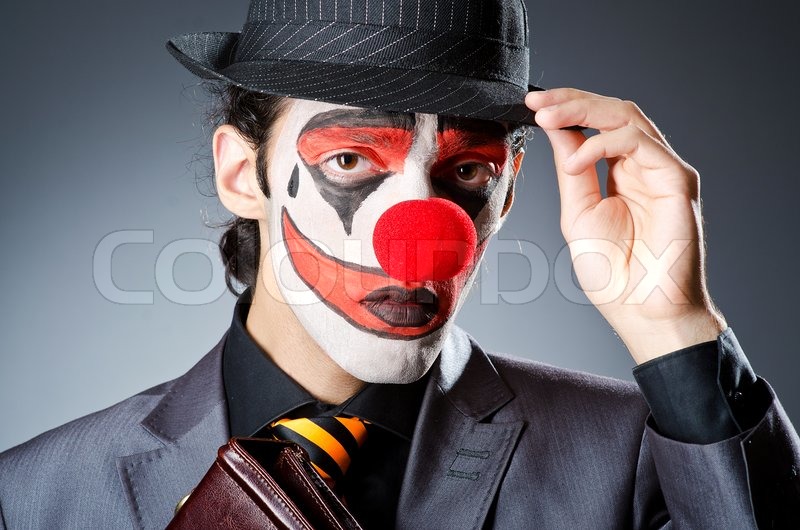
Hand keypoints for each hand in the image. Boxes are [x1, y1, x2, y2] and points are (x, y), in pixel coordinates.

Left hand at [525, 88, 725, 363]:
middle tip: (538, 102)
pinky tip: (576, 160)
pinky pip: (640, 144)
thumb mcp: (578, 214)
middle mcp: (644, 166)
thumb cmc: (614, 275)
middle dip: (571, 101)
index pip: (595, 126)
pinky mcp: (677, 181)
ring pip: (627, 117)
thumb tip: (557, 131)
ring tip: (548, 118)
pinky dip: (602, 144)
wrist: (641, 312)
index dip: (566, 109)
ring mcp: (662, 171)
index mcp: (621, 173)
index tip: (532, 104)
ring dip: (583, 111)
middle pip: (612, 112)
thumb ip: (571, 171)